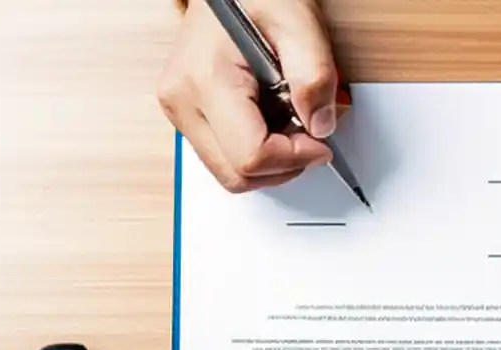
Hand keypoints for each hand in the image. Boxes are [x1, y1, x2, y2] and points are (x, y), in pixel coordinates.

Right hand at [158, 0, 337, 192]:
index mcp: (206, 81)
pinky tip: (270, 115)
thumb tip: (320, 126)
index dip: (294, 158)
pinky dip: (256, 148)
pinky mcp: (186, 115)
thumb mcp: (297, 22)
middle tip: (308, 130)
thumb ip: (314, 76)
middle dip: (282, 164)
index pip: (250, 157)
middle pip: (236, 175)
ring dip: (270, 159)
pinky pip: (224, 155)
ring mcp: (180, 112)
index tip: (321, 142)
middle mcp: (182, 102)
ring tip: (288, 116)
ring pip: (230, 172)